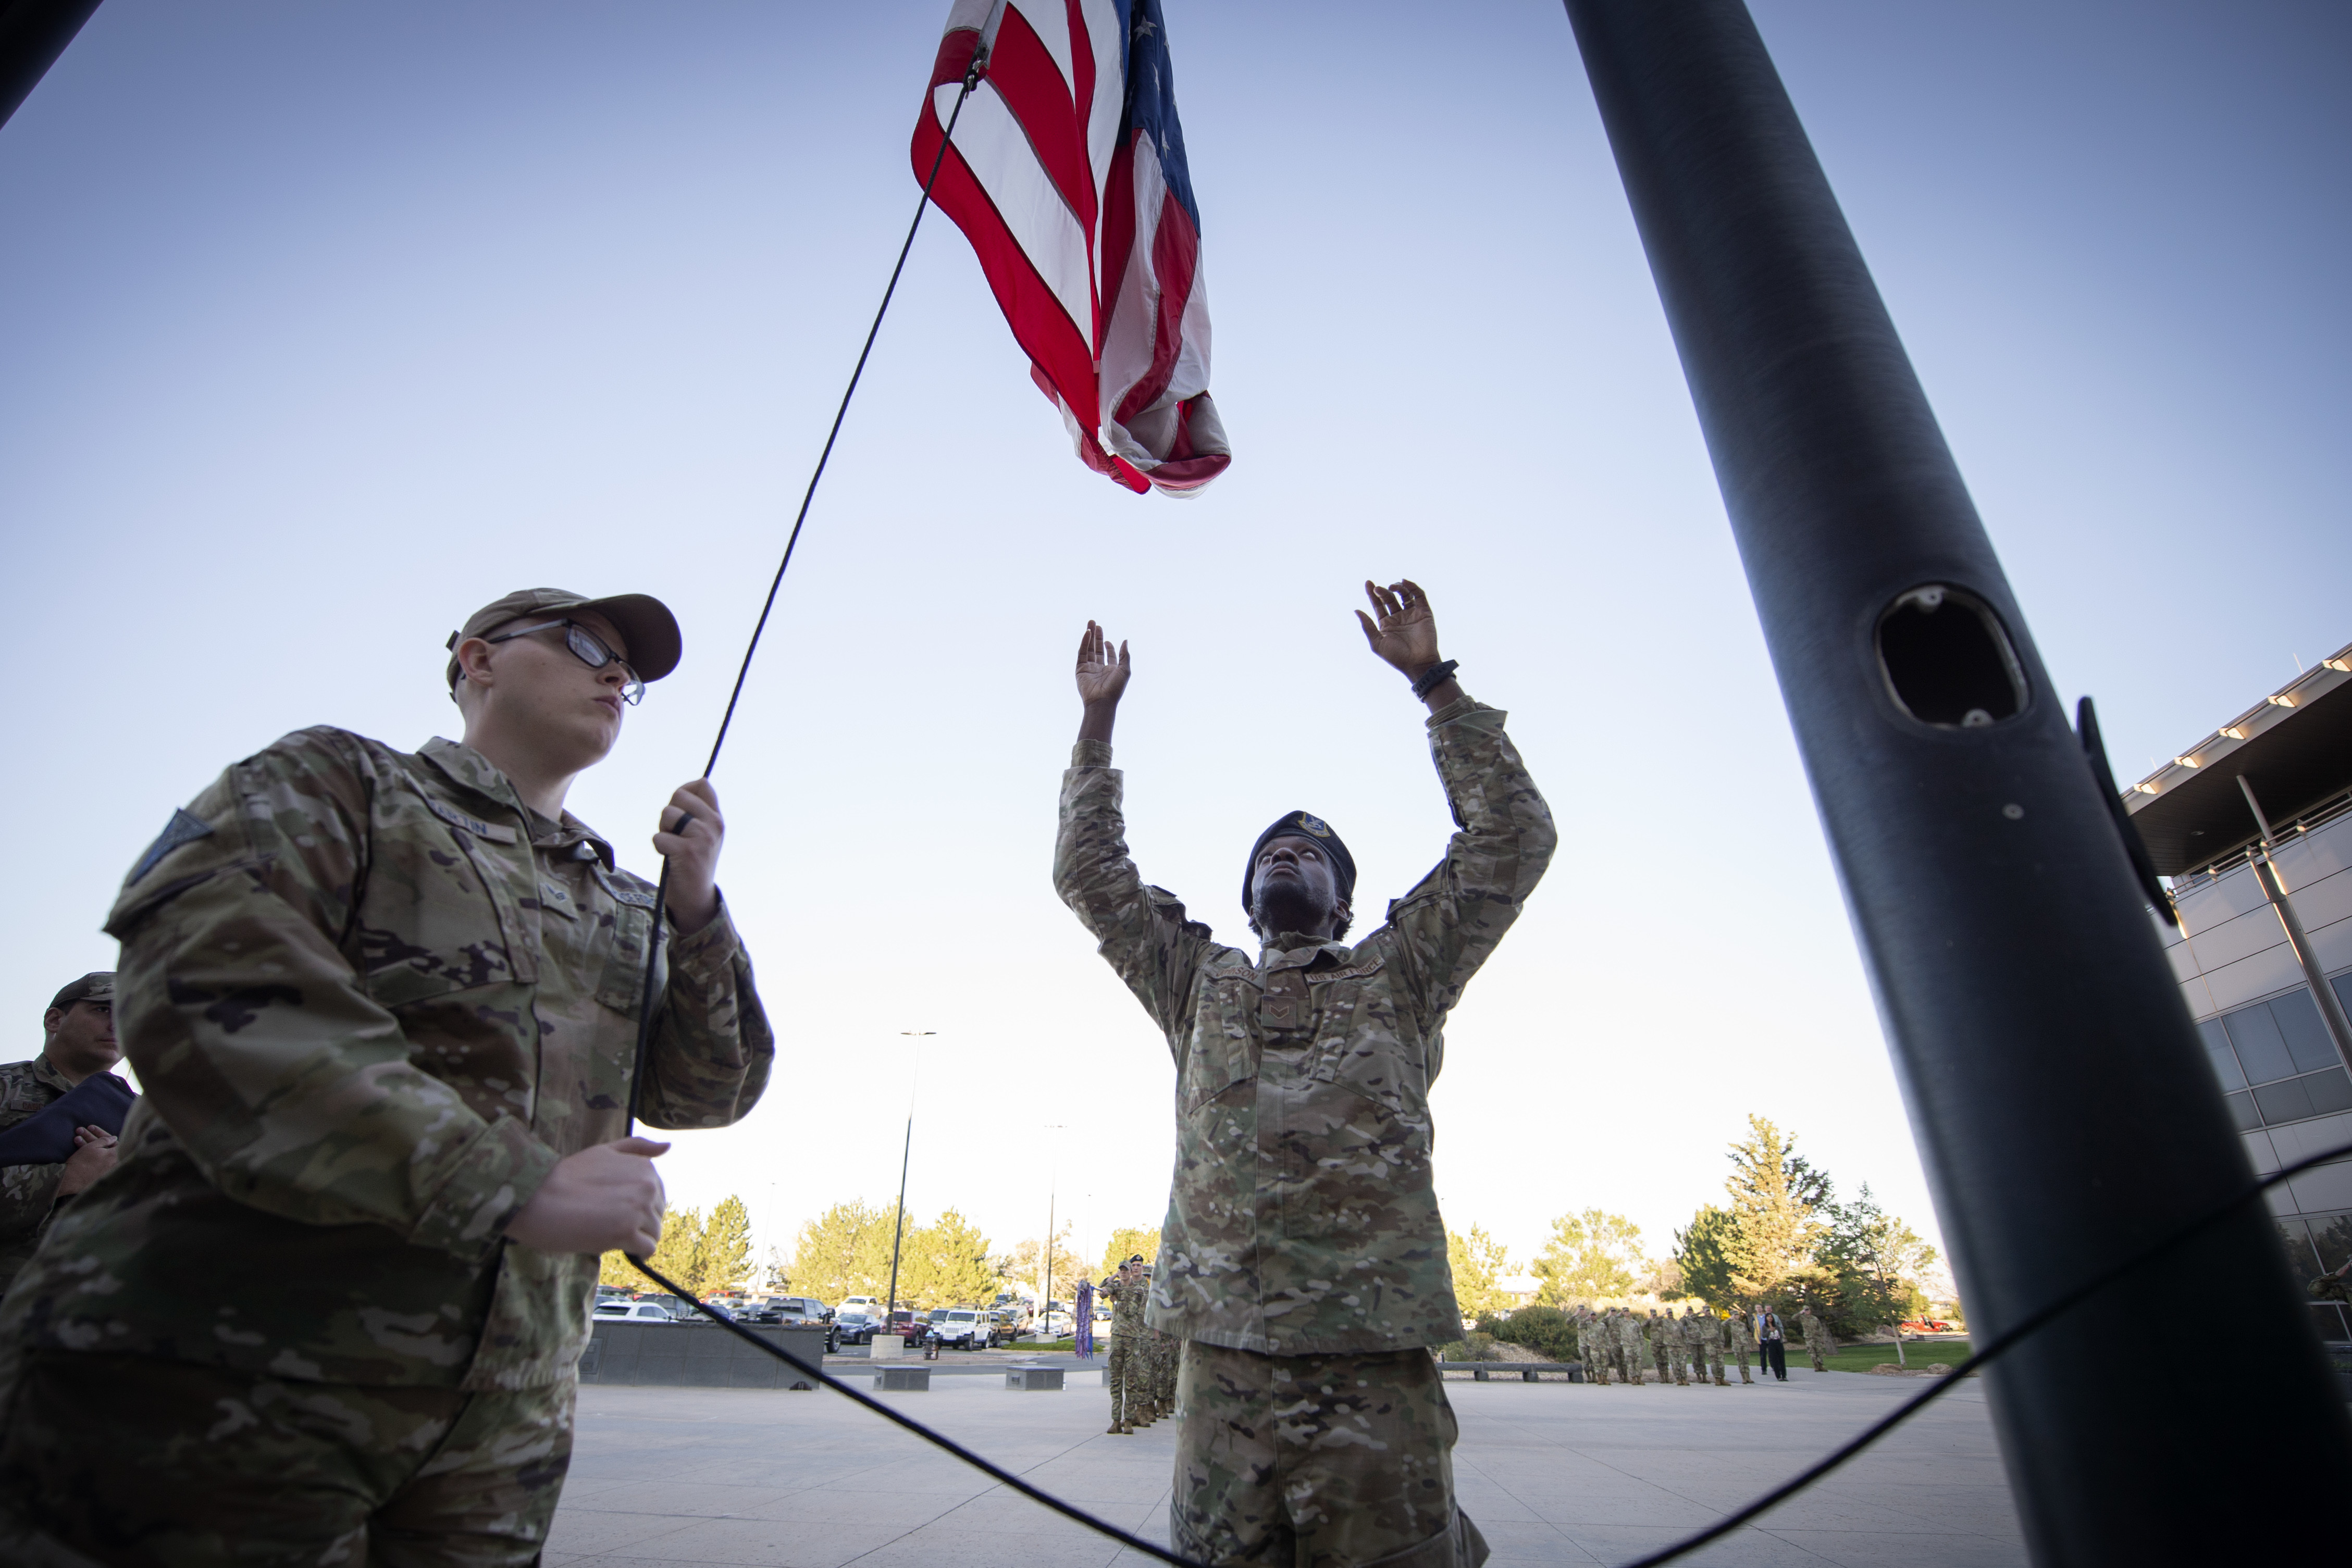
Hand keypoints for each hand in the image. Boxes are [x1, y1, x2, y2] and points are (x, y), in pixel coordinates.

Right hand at [56, 1125, 118, 1197]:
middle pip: (104, 1146)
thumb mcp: (92, 1146)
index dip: (101, 1133)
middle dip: (90, 1137)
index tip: (91, 1128)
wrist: (71, 1180)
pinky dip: (88, 1153)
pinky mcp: (97, 1174)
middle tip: (80, 1131)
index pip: (113, 1141)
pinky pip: (95, 1160)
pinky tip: (79, 1146)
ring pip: (98, 1153)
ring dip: (87, 1144)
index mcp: (114, 1156)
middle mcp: (113, 1163)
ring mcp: (105, 1169)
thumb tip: (114, 1138)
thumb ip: (105, 1140)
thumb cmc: (81, 1162)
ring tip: (76, 1138)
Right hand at [505, 1136, 671, 1255]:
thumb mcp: (603, 1151)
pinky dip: (635, 1252)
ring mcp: (638, 1208)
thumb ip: (637, 1148)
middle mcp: (647, 1185)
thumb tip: (667, 1146)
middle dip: (637, 1221)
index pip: (657, 1196)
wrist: (536, 1199)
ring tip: (607, 1230)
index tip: (612, 1206)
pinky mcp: (626, 1231)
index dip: (635, 1205)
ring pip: (654, 1233)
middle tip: (606, 1219)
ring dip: (635, 1237)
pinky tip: (616, 1244)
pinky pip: (647, 1249)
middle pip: (657, 1215)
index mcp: (644, 1167)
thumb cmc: (566, 1177)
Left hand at [652, 779, 722, 933]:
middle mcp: (714, 825)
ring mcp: (702, 837)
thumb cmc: (693, 862)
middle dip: (669, 813)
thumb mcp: (703, 834)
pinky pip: (659, 837)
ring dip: (663, 830)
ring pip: (667, 814)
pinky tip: (671, 858)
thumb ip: (697, 812)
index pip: (702, 785)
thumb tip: (689, 788)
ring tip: (673, 845)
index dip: (684, 792)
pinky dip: (659, 847)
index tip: (680, 809)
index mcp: (717, 818)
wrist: (696, 896)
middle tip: (675, 833)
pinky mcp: (688, 852)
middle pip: (679, 796)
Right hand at [1075, 620, 1129, 743]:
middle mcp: (1099, 669)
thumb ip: (1125, 655)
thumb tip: (1125, 640)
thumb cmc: (1115, 688)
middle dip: (1097, 637)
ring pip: (1088, 649)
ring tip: (1091, 623)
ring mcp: (1089, 669)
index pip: (1109, 655)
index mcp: (1111, 670)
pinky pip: (1082, 653)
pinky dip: (1084, 643)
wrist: (1101, 701)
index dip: (1109, 647)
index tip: (1107, 640)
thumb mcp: (1124, 670)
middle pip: (1097, 649)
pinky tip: (1087, 633)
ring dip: (1090, 636)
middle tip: (1095, 623)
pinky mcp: (1080, 669)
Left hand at [1355, 579, 1442, 676]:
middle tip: (1378, 589)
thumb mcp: (1377, 643)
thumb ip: (1367, 626)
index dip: (1372, 594)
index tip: (1368, 583)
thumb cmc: (1397, 657)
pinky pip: (1419, 596)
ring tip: (1391, 587)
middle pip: (1389, 598)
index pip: (1378, 605)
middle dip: (1383, 592)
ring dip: (1397, 588)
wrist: (1418, 664)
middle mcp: (1398, 618)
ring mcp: (1412, 614)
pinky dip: (1413, 587)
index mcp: (1386, 624)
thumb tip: (1356, 610)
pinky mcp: (1424, 613)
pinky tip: (1405, 583)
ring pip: (1404, 595)